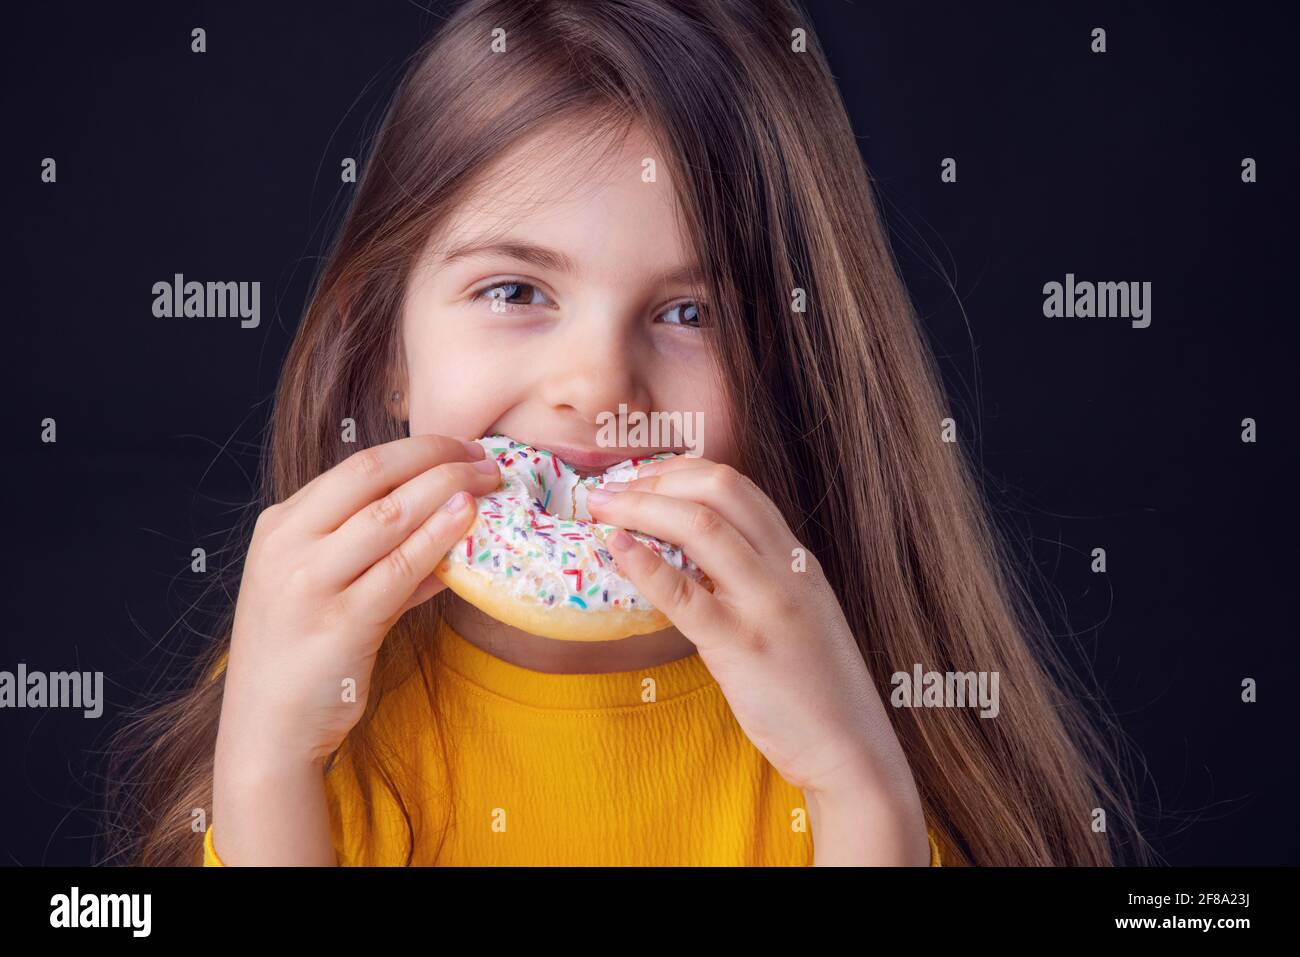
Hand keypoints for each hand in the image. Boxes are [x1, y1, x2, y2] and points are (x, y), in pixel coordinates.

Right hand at [218, 432, 501, 765]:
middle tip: (485, 457)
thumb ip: (373, 548)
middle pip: (373, 475)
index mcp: (280, 525)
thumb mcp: (322, 585)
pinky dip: (439, 539)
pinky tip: (468, 521)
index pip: (356, 465)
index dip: (418, 449)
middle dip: (437, 456)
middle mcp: (288, 546)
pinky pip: (401, 569)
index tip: (461, 448)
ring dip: (448, 489)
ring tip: (488, 482)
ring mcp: (310, 584)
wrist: (268, 729)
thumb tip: (445, 513)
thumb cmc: (302, 653)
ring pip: (390, 515)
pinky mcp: (340, 624)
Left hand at [587, 455, 929, 862]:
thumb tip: (692, 561)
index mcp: (796, 559)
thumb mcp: (796, 614)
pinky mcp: (741, 645)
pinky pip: (685, 594)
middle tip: (611, 489)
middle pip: (718, 488)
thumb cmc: (816, 689)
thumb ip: (757, 582)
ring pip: (700, 526)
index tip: (642, 480)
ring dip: (640, 506)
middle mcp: (784, 569)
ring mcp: (765, 603)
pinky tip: (616, 548)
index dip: (682, 471)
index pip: (738, 486)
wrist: (851, 748)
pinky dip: (645, 563)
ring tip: (601, 508)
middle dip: (656, 477)